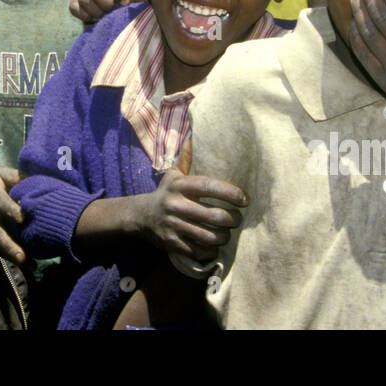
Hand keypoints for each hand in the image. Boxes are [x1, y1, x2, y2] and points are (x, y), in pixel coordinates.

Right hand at [0, 160, 25, 264]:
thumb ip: (18, 177)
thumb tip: (41, 181)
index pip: (0, 202)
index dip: (10, 209)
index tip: (22, 217)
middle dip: (9, 246)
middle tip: (23, 258)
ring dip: (10, 256)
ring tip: (29, 266)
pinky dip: (7, 256)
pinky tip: (24, 264)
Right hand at [69, 0, 146, 23]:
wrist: (108, 10)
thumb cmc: (123, 2)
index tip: (124, 3)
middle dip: (105, 3)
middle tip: (111, 11)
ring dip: (95, 11)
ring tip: (103, 17)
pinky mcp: (74, 2)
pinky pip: (74, 7)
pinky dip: (83, 14)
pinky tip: (91, 19)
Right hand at [136, 143, 245, 260]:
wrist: (140, 216)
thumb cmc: (166, 193)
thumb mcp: (173, 175)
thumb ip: (187, 158)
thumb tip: (193, 134)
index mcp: (179, 185)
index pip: (210, 186)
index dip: (230, 192)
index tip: (245, 199)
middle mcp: (176, 205)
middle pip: (214, 215)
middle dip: (232, 219)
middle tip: (238, 219)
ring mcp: (173, 226)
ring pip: (209, 236)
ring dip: (224, 236)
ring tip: (228, 233)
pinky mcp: (172, 244)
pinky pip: (198, 251)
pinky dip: (211, 250)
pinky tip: (214, 244)